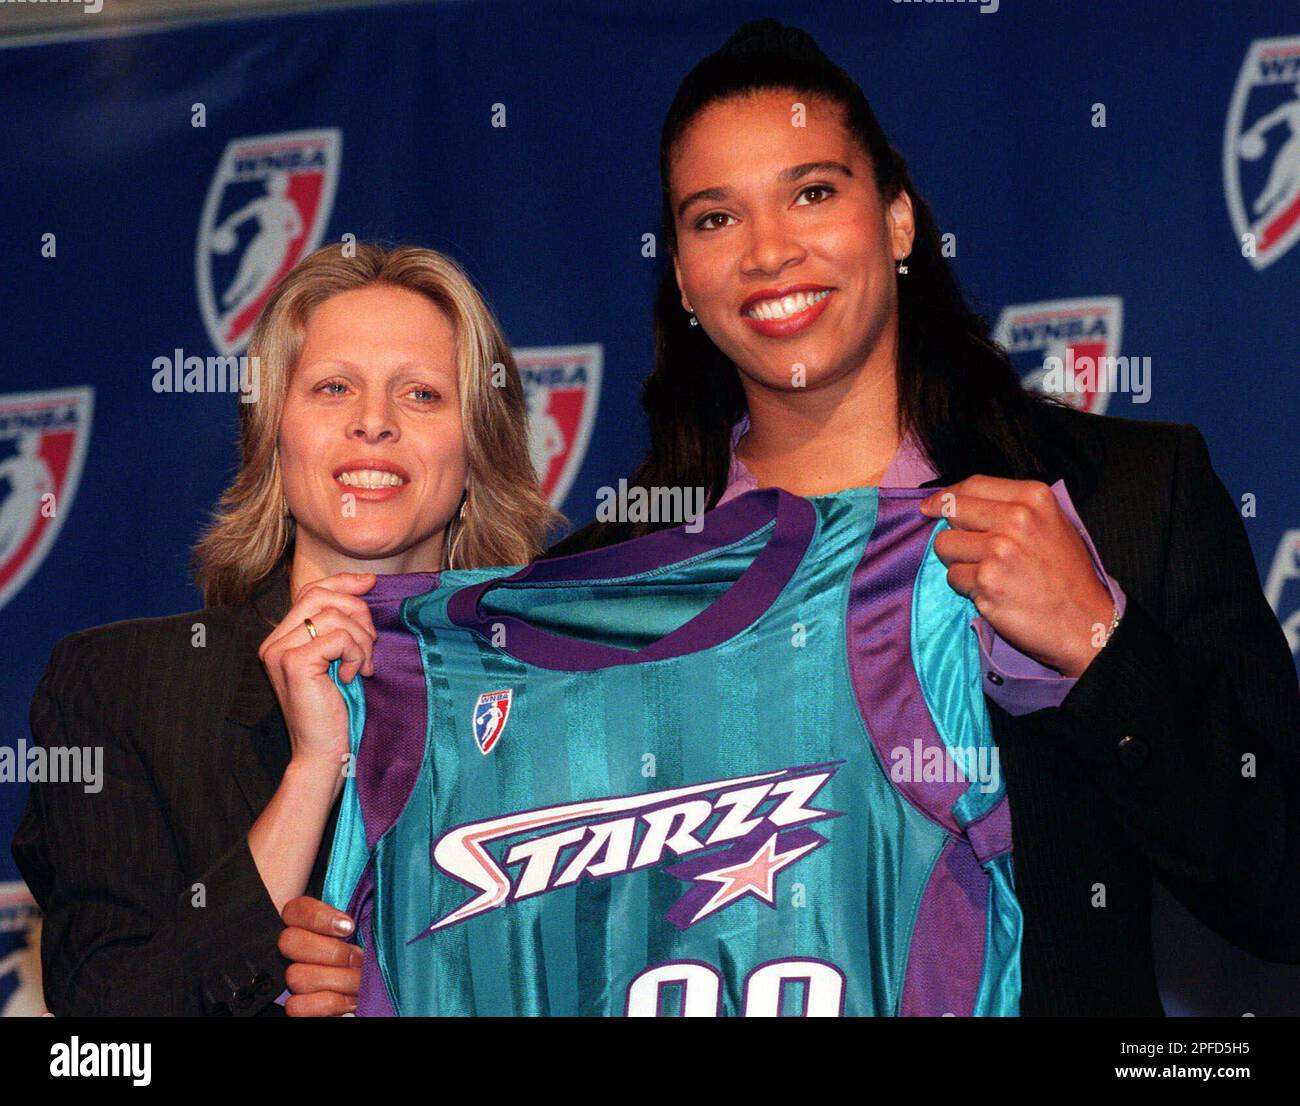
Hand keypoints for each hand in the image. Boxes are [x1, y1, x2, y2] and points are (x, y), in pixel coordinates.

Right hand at [258, 572, 377, 771]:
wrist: (324, 753)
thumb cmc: (336, 710)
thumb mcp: (340, 658)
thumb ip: (343, 625)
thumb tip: (366, 582)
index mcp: (282, 638)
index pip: (312, 591)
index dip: (343, 582)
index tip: (372, 583)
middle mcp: (274, 641)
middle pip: (322, 596)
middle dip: (358, 614)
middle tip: (370, 646)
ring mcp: (280, 651)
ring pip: (334, 615)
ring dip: (361, 640)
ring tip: (362, 667)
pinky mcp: (294, 662)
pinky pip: (339, 637)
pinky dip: (356, 654)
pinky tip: (352, 676)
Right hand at [280, 896, 361, 1016]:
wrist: (371, 988)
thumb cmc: (367, 957)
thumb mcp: (365, 932)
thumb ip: (353, 920)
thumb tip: (351, 921)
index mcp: (305, 925)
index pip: (295, 911)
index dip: (319, 917)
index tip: (349, 927)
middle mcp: (293, 952)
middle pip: (289, 941)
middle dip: (332, 952)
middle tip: (358, 958)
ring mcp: (292, 979)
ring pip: (295, 975)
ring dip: (338, 980)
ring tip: (360, 981)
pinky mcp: (297, 1007)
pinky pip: (296, 1006)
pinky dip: (328, 1003)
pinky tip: (350, 1000)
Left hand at [919, 476, 1114, 677]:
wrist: (1087, 622)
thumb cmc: (1068, 576)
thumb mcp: (1052, 523)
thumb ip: (1012, 507)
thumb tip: (958, 503)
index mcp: (1033, 497)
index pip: (972, 486)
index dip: (946, 497)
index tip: (930, 507)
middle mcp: (1016, 519)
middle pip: (952, 511)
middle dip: (951, 530)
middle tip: (964, 548)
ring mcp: (999, 550)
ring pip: (945, 546)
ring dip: (958, 561)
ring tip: (988, 573)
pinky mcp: (987, 582)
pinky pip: (953, 577)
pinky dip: (966, 587)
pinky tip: (993, 592)